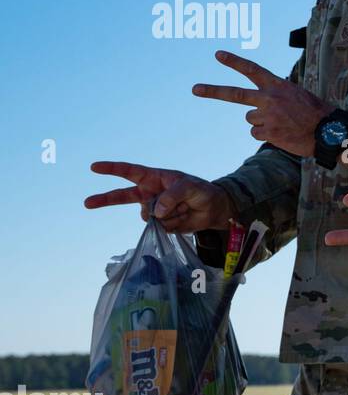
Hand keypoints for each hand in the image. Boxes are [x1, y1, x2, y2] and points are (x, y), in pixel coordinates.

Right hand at [84, 161, 235, 232]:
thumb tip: (156, 212)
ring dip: (170, 214)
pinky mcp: (161, 225)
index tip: (94, 167)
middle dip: (105, 199)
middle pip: (122, 196)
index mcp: (154, 178)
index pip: (129, 172)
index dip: (112, 169)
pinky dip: (175, 223)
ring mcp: (154, 210)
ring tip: (185, 207)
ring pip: (150, 216)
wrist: (214, 209)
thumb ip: (173, 195)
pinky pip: (161, 227)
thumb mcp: (190, 187)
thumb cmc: (202, 191)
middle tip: (87, 203)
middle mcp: (150, 194)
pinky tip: (184, 217)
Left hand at [192, 51, 331, 157]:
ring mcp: (267, 116)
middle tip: (194, 89)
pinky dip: (266, 135)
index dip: (234, 62)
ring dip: (262, 123)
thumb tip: (255, 109)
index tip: (218, 55)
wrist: (327, 132)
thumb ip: (275, 96)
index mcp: (277, 86)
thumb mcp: (297, 95)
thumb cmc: (315, 113)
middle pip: (235, 94)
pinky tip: (282, 133)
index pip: (252, 70)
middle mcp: (269, 98)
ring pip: (251, 119)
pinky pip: (256, 134)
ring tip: (282, 123)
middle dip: (212, 91)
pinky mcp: (267, 132)